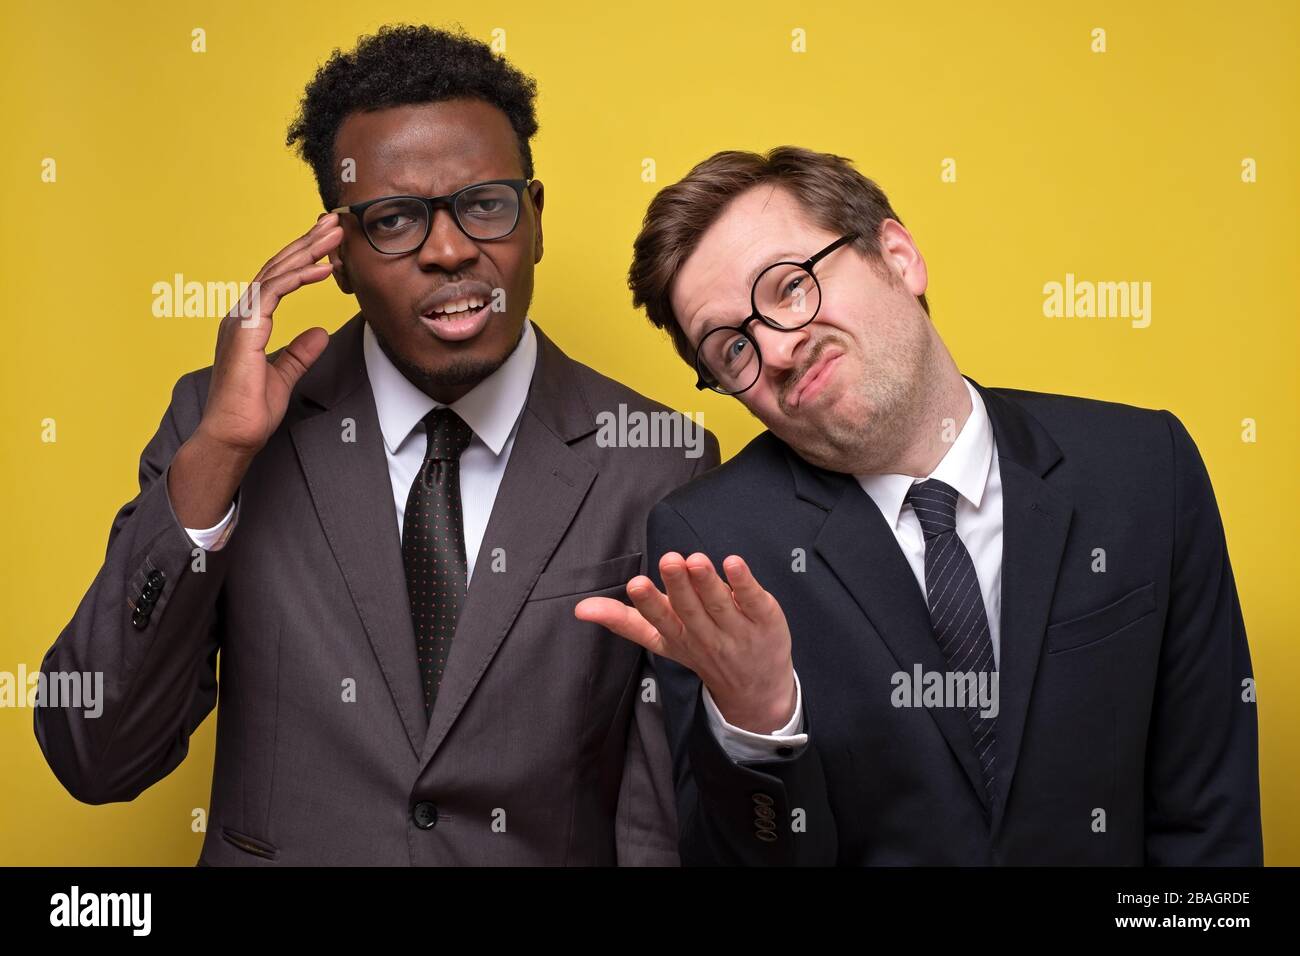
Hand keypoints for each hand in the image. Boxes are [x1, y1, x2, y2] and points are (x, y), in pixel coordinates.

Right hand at [168, 214, 342, 527]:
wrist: (233, 435)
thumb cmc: (250, 410)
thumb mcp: (284, 375)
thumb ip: (299, 352)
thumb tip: (319, 333)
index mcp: (249, 322)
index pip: (279, 280)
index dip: (303, 258)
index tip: (328, 243)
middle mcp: (241, 314)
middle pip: (278, 267)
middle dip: (307, 243)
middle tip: (333, 222)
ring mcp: (240, 320)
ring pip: (276, 273)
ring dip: (306, 251)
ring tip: (332, 234)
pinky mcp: (245, 331)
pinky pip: (273, 294)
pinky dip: (297, 278)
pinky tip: (320, 269)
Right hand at [575, 552, 796, 733]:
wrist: (755, 689)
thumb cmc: (702, 651)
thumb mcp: (661, 641)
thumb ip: (624, 621)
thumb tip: (580, 609)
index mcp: (676, 637)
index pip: (659, 621)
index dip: (647, 603)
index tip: (636, 583)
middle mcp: (705, 636)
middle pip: (689, 609)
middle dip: (678, 585)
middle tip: (669, 559)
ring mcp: (736, 630)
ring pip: (719, 605)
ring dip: (707, 582)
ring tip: (696, 559)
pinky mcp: (764, 620)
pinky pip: (753, 601)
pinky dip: (744, 583)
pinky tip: (735, 562)